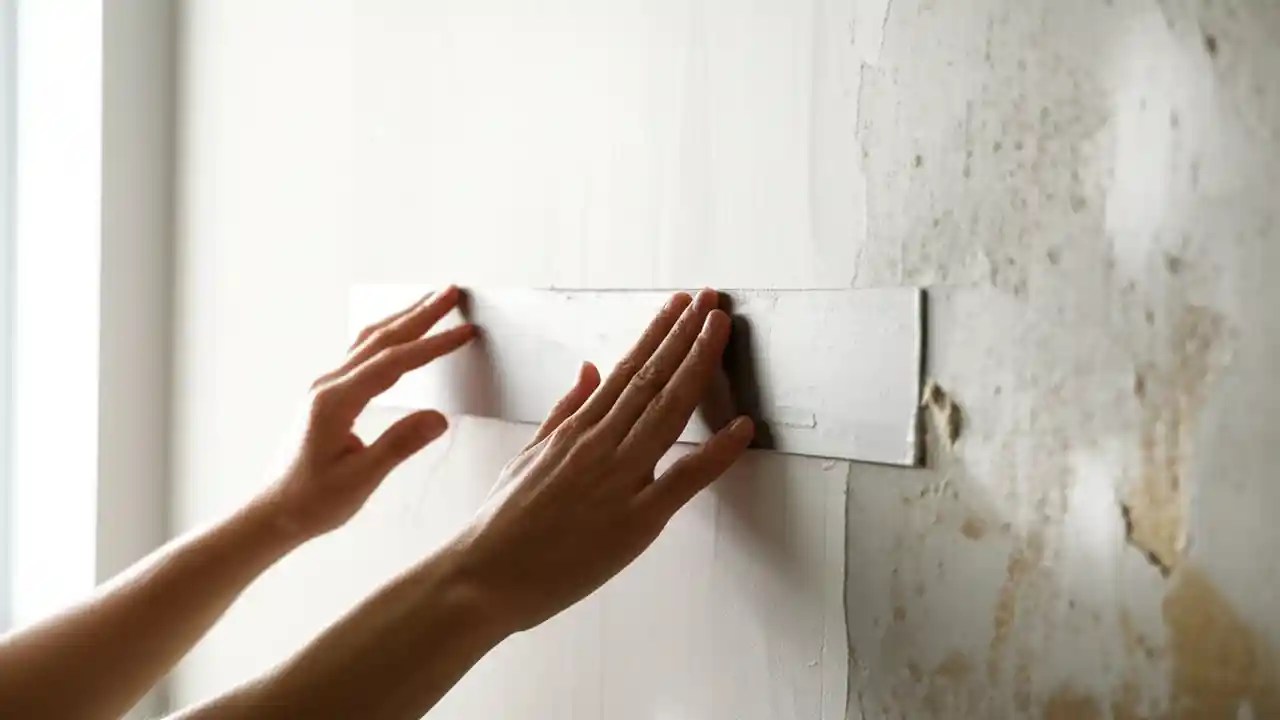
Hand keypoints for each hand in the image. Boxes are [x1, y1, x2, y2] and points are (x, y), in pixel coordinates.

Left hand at [259, 285, 476, 539]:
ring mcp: (325, 387)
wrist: (274, 512)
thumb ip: (399, 445)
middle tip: (451, 292)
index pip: (393, 363)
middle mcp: (328, 386)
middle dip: (420, 314)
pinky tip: (398, 332)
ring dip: (402, 318)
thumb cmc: (312, 501)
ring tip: (431, 302)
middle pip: (381, 338)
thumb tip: (439, 417)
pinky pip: (361, 353)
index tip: (463, 332)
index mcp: (335, 402)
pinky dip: (387, 336)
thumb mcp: (360, 479)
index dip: (432, 346)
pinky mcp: (328, 395)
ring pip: (369, 340)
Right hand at [453, 289, 753, 633]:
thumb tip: (589, 369)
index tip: (679, 307)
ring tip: (720, 329)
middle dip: (686, 334)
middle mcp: (598, 445)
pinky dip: (717, 452)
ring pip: (669, 411)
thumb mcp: (525, 457)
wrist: (482, 579)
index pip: (625, 370)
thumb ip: (562, 412)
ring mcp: (618, 480)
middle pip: (652, 378)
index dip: (658, 334)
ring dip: (699, 365)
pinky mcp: (635, 521)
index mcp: (573, 431)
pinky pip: (684, 480)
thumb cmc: (501, 526)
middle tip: (711, 300)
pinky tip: (742, 427)